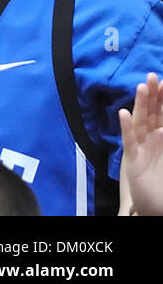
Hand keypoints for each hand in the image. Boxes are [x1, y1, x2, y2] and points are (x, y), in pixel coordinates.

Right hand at [120, 72, 162, 215]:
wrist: (154, 207)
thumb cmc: (162, 184)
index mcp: (160, 139)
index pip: (162, 115)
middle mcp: (149, 140)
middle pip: (151, 114)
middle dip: (153, 96)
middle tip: (153, 76)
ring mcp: (140, 147)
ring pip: (140, 122)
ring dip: (141, 105)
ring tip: (142, 87)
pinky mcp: (132, 159)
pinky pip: (129, 140)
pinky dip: (126, 126)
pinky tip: (125, 114)